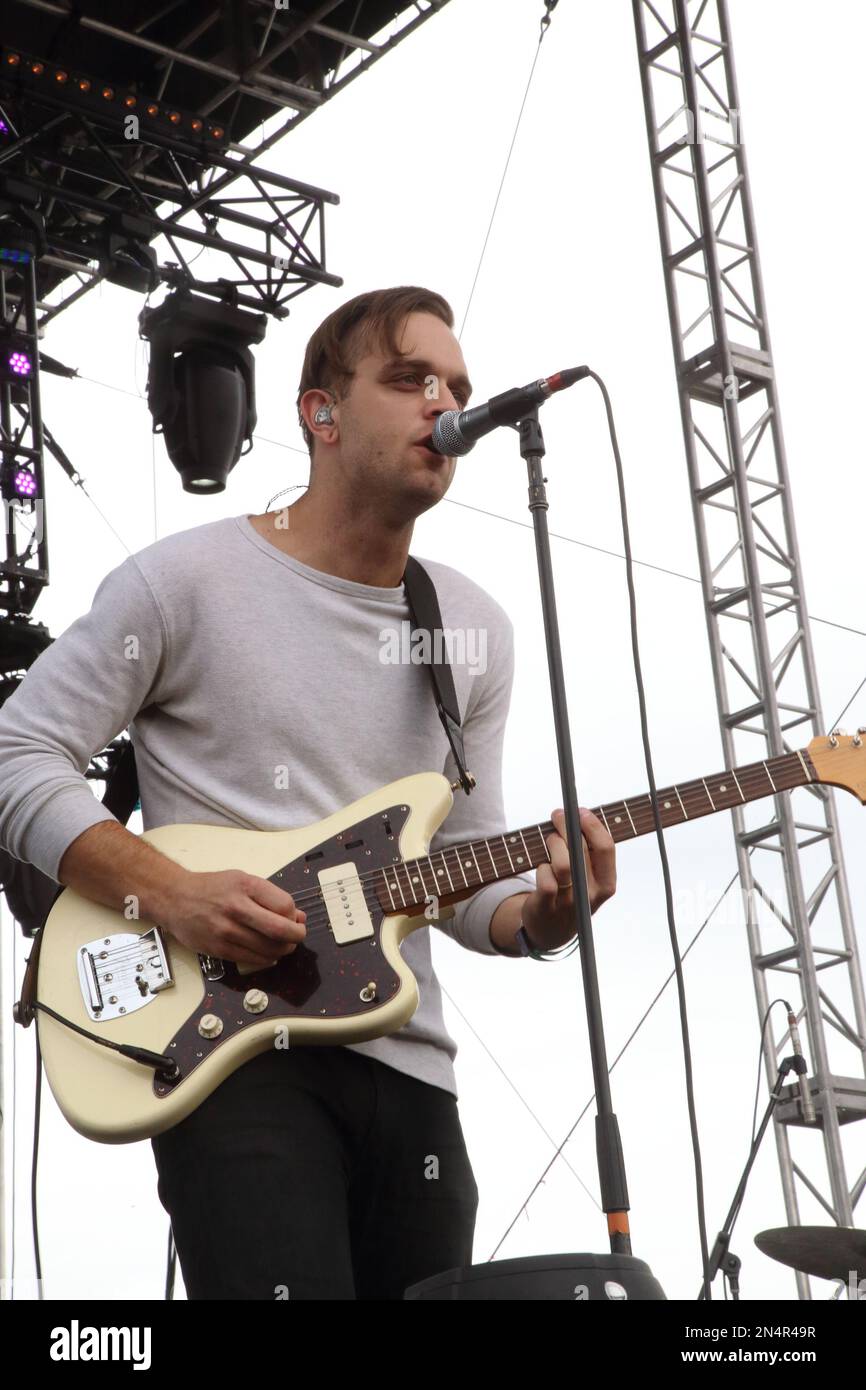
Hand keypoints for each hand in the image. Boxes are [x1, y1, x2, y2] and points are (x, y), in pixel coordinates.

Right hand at [154, 869, 306, 968]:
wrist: (175, 898)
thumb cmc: (210, 888)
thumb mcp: (242, 880)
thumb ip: (269, 897)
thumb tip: (297, 916)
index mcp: (245, 886)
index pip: (284, 905)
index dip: (295, 915)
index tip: (295, 918)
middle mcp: (236, 907)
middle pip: (279, 930)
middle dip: (296, 936)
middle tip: (297, 936)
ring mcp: (226, 930)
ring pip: (268, 949)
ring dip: (283, 950)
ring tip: (283, 945)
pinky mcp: (218, 948)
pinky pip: (251, 959)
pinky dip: (266, 959)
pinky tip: (268, 953)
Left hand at [519, 807, 615, 952]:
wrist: (550, 930)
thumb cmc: (570, 891)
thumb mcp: (588, 877)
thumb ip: (589, 851)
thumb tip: (579, 814)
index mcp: (606, 884)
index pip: (606, 848)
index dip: (593, 825)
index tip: (581, 812)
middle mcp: (590, 895)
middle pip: (582, 852)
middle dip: (567, 826)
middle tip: (558, 815)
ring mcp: (569, 903)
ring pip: (563, 865)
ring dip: (553, 844)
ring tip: (550, 839)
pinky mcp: (547, 908)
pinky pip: (545, 882)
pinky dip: (541, 868)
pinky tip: (542, 865)